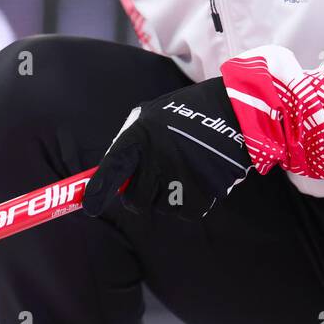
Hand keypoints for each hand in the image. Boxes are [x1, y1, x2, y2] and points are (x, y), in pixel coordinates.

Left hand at [82, 77, 250, 219]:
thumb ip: (129, 143)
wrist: (235, 112)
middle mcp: (156, 159)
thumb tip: (112, 174)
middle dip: (140, 194)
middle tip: (154, 177)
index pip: (111, 171)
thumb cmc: (188, 112)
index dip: (97, 192)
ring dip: (168, 195)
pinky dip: (190, 200)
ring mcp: (179, 178)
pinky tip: (199, 176)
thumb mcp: (151, 116)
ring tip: (184, 167)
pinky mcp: (201, 194)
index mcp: (140, 137)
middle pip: (135, 200)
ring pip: (161, 207)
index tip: (88, 206)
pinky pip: (185, 211)